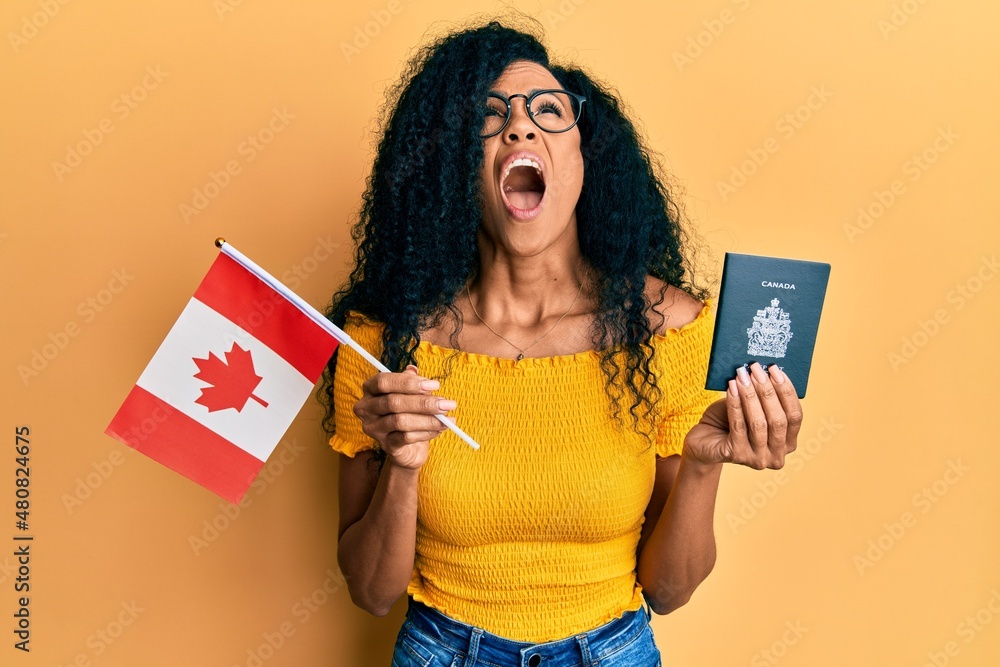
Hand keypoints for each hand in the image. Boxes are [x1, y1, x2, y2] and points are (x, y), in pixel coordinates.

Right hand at [353, 364, 455, 469]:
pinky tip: (440, 429)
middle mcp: (366, 409)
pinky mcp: (385, 444)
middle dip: (424, 403)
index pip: (383, 382)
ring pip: (401, 421)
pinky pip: (406, 437)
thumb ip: (411, 381)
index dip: (408, 383)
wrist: (407, 445)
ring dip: (428, 419)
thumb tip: (413, 370)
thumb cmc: (408, 412)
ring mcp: (373, 428)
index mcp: (370, 390)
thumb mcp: (410, 393)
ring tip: (447, 419)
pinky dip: (426, 432)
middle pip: (393, 402)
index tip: (435, 385)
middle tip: (447, 404)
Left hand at [683, 362, 802, 469]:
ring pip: (759, 423)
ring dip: (750, 396)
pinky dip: (735, 404)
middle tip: (756, 369)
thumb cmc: (731, 421)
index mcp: (788, 443)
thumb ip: (762, 396)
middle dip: (768, 391)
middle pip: (778, 420)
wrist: (705, 441)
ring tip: (742, 376)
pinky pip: (738, 426)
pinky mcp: (737, 456)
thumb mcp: (751, 408)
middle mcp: (777, 455)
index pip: (795, 416)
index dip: (786, 392)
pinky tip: (731, 388)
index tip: (775, 370)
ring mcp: (757, 459)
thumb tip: (763, 370)